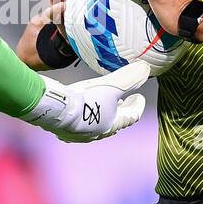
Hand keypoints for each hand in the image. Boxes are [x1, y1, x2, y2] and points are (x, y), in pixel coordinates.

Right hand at [23, 61, 149, 141]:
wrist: (56, 109)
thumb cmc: (87, 99)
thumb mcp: (112, 85)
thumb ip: (130, 78)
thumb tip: (146, 69)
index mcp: (112, 125)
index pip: (131, 116)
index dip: (137, 106)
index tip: (140, 97)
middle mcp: (98, 133)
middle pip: (114, 122)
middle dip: (121, 110)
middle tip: (124, 101)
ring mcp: (80, 134)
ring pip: (96, 124)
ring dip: (103, 114)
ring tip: (103, 103)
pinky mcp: (65, 131)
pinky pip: (80, 125)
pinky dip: (86, 117)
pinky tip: (81, 111)